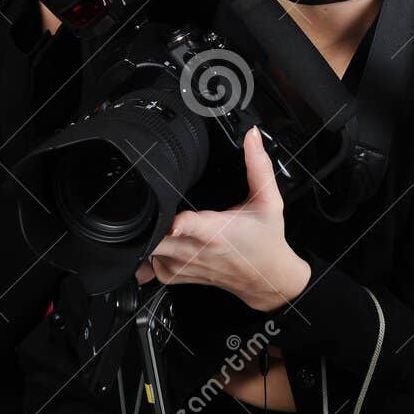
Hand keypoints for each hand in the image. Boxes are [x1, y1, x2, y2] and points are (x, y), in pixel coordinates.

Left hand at [136, 127, 311, 312]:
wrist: (267, 276)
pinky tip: (162, 238)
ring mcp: (182, 266)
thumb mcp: (268, 200)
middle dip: (149, 220)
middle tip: (150, 204)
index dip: (176, 222)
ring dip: (146, 233)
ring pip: (146, 249)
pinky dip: (147, 250)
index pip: (188, 226)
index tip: (172, 220)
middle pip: (154, 238)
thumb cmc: (266, 238)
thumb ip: (258, 165)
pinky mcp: (175, 275)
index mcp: (215, 231)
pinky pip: (147, 262)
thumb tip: (252, 136)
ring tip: (156, 218)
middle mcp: (195, 251)